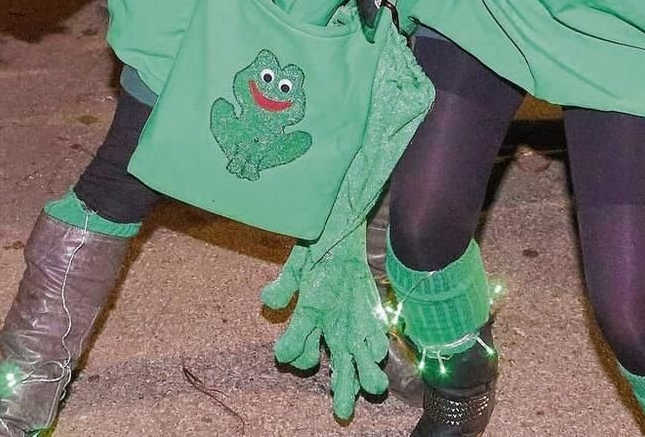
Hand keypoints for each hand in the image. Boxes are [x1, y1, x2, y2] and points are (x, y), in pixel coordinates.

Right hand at [261, 237, 391, 419]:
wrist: (340, 232)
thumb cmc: (315, 251)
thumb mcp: (295, 268)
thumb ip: (282, 288)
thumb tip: (269, 304)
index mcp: (309, 322)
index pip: (299, 352)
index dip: (294, 355)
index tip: (286, 354)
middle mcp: (332, 330)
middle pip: (337, 368)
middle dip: (341, 390)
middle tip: (343, 412)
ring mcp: (353, 324)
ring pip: (359, 358)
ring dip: (365, 374)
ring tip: (374, 387)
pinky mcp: (370, 314)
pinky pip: (374, 334)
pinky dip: (375, 343)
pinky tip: (376, 351)